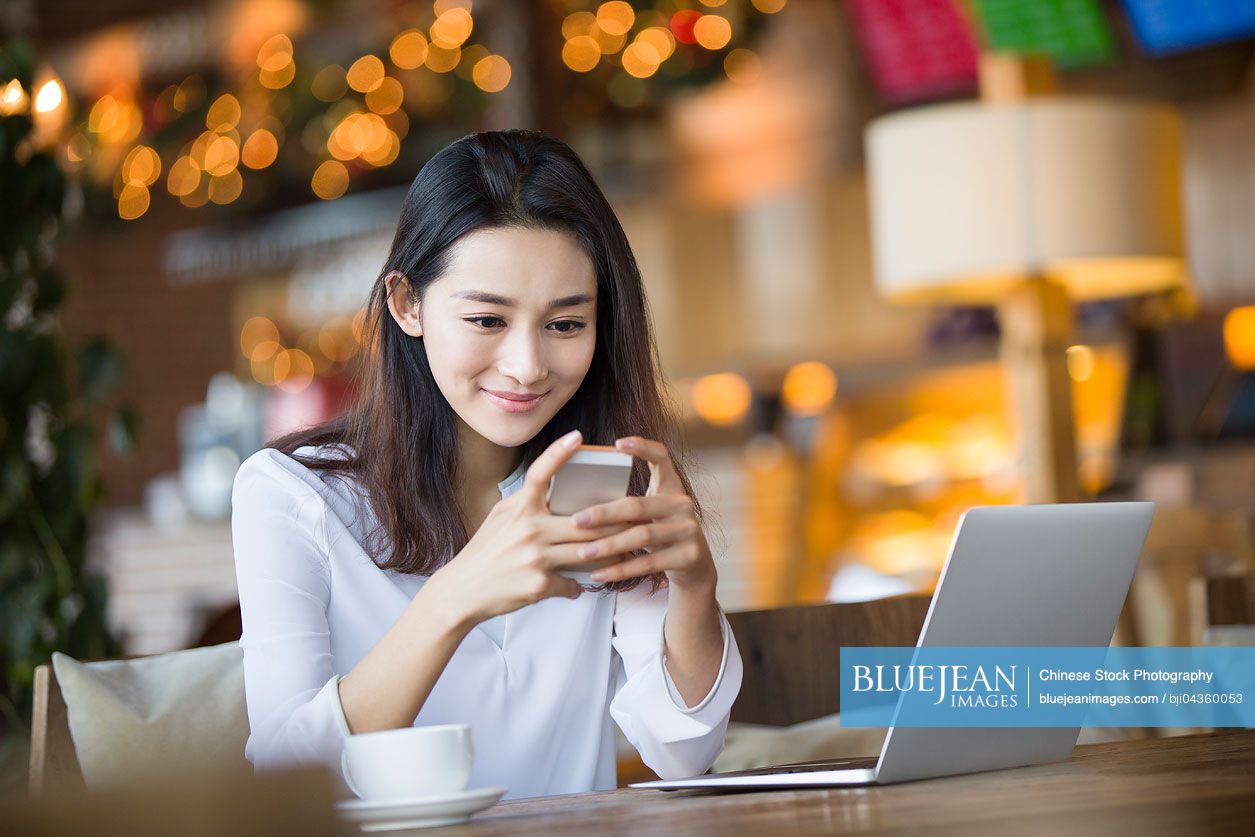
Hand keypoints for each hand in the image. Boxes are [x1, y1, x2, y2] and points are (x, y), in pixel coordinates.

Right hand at [426, 430, 629, 627]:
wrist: (462, 591)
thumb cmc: (484, 553)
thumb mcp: (500, 519)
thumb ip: (527, 504)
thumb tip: (555, 492)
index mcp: (519, 508)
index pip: (540, 473)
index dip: (558, 452)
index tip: (577, 436)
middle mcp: (528, 528)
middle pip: (584, 521)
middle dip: (615, 522)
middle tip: (636, 518)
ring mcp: (535, 556)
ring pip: (587, 552)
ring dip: (609, 553)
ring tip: (624, 551)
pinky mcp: (539, 583)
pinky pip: (571, 583)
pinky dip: (577, 586)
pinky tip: (579, 586)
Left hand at [568, 436, 716, 591]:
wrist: (694, 567)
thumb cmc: (661, 535)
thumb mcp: (651, 514)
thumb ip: (628, 507)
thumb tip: (579, 507)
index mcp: (672, 487)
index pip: (661, 458)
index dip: (643, 447)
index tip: (618, 444)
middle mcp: (683, 505)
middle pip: (638, 506)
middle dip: (603, 514)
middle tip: (576, 520)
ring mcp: (689, 530)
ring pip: (641, 536)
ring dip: (608, 546)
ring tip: (583, 553)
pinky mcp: (689, 555)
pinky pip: (648, 563)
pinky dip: (620, 569)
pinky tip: (599, 573)